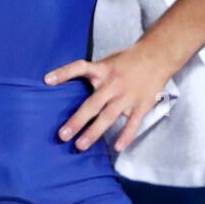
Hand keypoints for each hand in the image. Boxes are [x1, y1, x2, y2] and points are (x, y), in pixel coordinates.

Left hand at [45, 43, 174, 151]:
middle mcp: (113, 84)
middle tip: (62, 135)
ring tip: (80, 145)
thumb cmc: (128, 60)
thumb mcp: (108, 61)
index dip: (63, 73)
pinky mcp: (141, 104)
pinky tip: (117, 148)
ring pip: (109, 116)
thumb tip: (70, 86)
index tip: (46, 80)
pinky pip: (132, 123)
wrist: (157, 55)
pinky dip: (125, 135)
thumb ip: (93, 74)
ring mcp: (127, 95)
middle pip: (92, 104)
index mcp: (103, 70)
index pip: (79, 68)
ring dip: (94, 132)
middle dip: (77, 120)